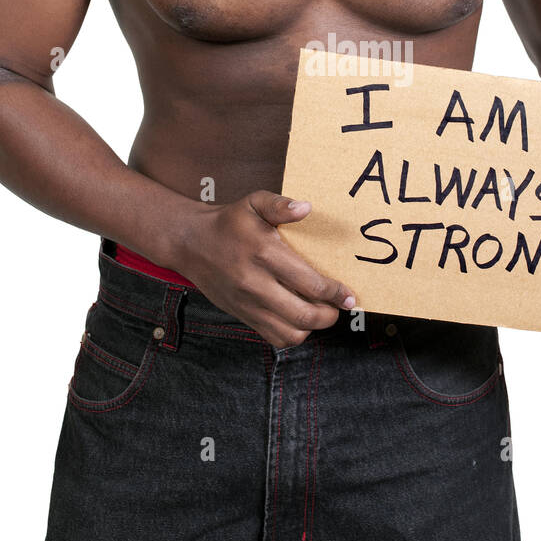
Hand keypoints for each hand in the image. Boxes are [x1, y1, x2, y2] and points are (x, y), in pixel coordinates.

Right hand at [173, 191, 355, 347]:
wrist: (190, 243)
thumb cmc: (228, 222)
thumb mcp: (253, 203)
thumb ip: (280, 205)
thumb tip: (306, 208)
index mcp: (265, 254)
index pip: (310, 283)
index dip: (336, 293)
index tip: (350, 296)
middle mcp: (257, 284)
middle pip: (305, 315)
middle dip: (330, 314)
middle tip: (340, 305)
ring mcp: (249, 304)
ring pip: (291, 333)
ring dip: (312, 326)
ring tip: (320, 311)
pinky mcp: (243, 316)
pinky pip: (275, 338)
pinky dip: (293, 334)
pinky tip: (299, 318)